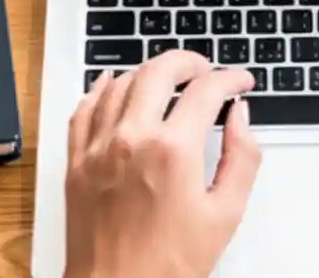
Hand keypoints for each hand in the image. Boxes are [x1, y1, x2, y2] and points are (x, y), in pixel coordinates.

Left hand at [65, 51, 259, 277]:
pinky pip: (83, 109)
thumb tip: (241, 119)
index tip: (239, 82)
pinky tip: (112, 86)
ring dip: (148, 72)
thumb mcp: (225, 214)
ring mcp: (99, 148)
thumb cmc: (167, 266)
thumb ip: (241, 158)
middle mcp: (132, 139)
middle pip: (159, 70)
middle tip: (205, 70)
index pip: (207, 89)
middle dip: (189, 62)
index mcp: (174, 151)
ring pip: (120, 82)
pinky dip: (100, 90)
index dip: (230, 78)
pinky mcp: (77, 162)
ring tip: (167, 78)